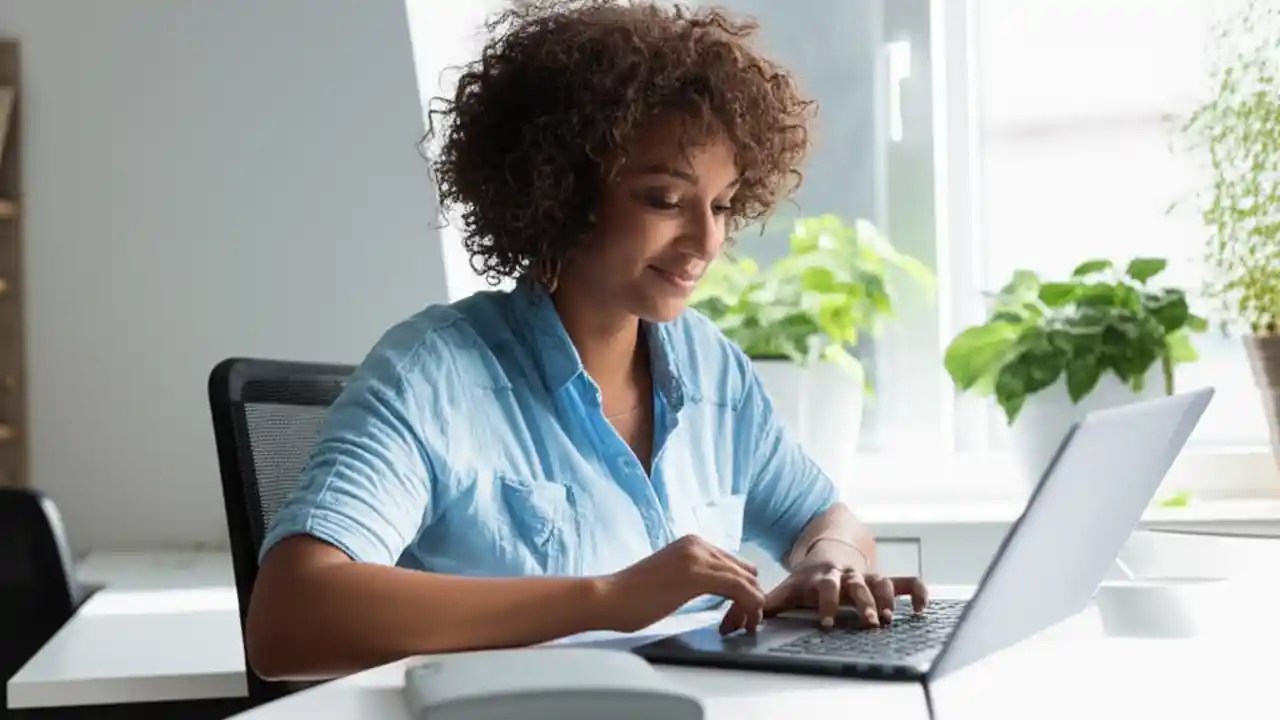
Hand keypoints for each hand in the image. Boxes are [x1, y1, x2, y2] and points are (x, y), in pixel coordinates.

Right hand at [596, 535, 765, 633]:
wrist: (608, 598)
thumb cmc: (632, 596)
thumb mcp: (672, 578)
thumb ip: (695, 577)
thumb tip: (721, 592)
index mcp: (692, 543)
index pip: (735, 566)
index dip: (741, 593)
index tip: (732, 617)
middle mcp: (698, 544)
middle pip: (746, 572)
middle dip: (748, 600)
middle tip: (735, 625)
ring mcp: (698, 557)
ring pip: (747, 582)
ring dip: (749, 608)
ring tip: (737, 628)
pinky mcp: (698, 575)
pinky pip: (741, 590)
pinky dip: (747, 608)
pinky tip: (738, 624)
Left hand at [720, 557, 927, 634]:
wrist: (828, 550)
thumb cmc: (805, 578)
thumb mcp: (783, 589)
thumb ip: (759, 607)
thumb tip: (728, 626)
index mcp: (822, 577)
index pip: (825, 588)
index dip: (826, 604)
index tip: (826, 622)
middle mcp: (847, 574)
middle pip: (858, 586)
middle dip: (863, 603)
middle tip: (868, 623)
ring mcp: (868, 575)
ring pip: (884, 583)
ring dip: (888, 600)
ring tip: (889, 619)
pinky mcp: (885, 578)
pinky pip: (908, 581)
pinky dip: (918, 592)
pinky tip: (922, 609)